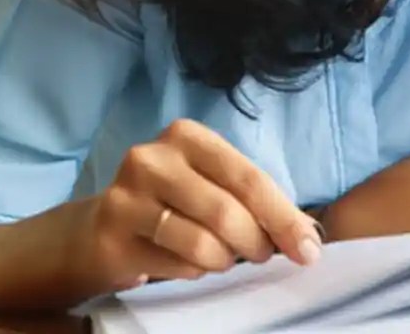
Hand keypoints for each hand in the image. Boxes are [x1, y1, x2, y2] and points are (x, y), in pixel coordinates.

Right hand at [70, 119, 321, 291]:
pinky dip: (196, 271)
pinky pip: (177, 266)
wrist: (100, 229)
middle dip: (257, 242)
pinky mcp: (111, 240)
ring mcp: (125, 199)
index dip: (284, 217)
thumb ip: (256, 201)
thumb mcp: (214, 185)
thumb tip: (308, 238)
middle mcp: (151, 160)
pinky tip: (188, 262)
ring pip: (202, 244)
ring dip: (226, 260)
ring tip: (224, 258)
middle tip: (262, 255)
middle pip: (226, 212)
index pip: (249, 179)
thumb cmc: (175, 203)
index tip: (309, 249)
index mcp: (187, 136)